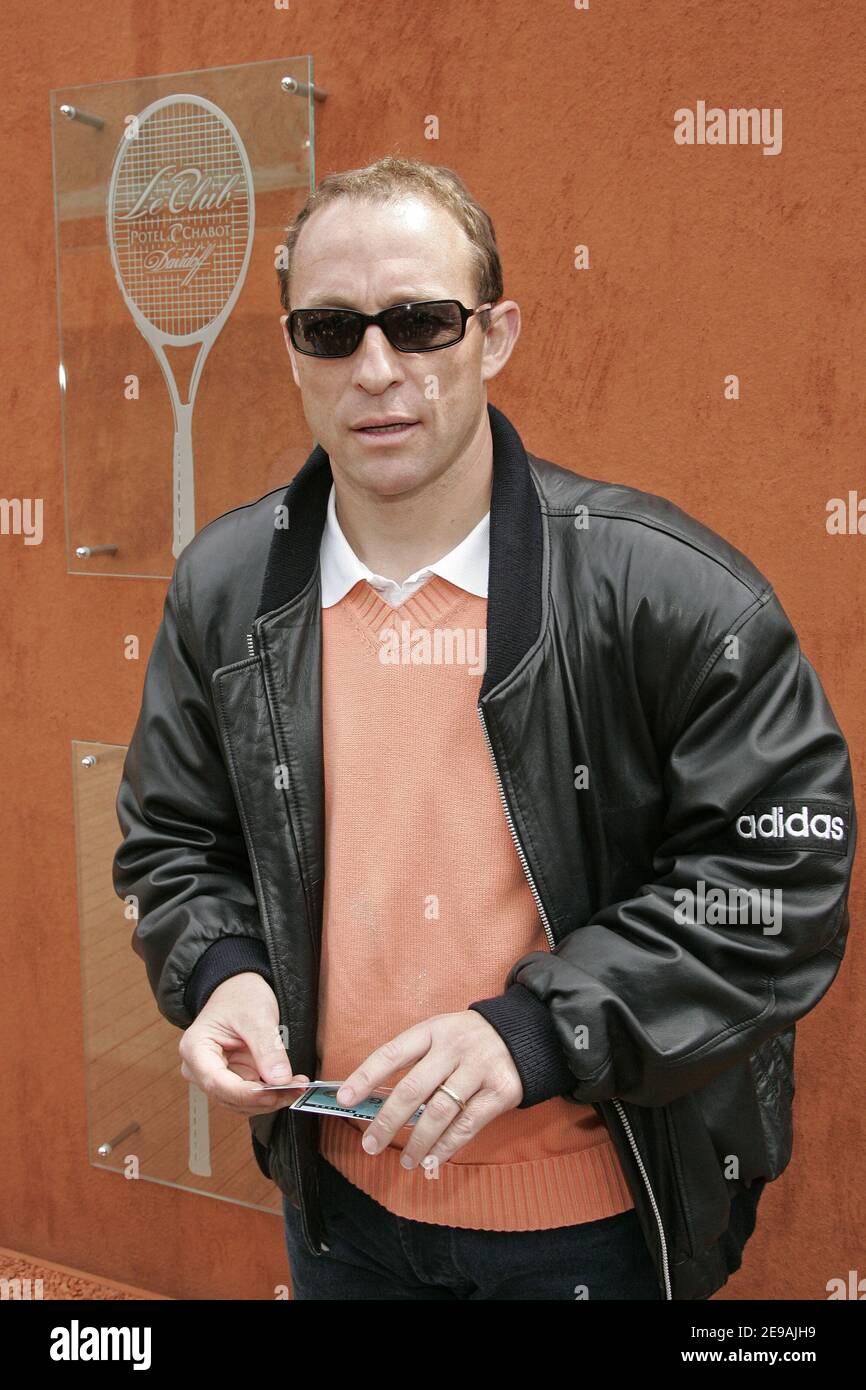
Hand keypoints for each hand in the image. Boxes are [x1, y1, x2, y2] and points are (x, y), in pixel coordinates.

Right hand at [178, 972, 309, 1115]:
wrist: (239, 989)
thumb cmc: (240, 996)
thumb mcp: (257, 1016)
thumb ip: (268, 1049)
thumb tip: (280, 1080)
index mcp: (196, 1048)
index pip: (216, 1082)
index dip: (246, 1093)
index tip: (274, 1092)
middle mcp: (199, 1068)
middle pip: (229, 1097)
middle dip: (263, 1098)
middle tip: (296, 1088)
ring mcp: (215, 1076)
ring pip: (240, 1102)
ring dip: (270, 1099)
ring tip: (298, 1086)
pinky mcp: (231, 1079)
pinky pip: (249, 1095)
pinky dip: (270, 1094)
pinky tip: (289, 1085)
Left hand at [335, 1011, 522, 1171]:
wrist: (524, 1034)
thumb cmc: (469, 1040)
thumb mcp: (441, 1035)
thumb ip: (415, 1061)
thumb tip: (378, 1100)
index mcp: (433, 1030)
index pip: (392, 1053)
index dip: (366, 1076)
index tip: (344, 1099)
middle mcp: (455, 1047)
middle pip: (413, 1089)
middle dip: (387, 1121)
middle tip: (371, 1144)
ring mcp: (480, 1068)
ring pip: (439, 1112)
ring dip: (417, 1142)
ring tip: (405, 1161)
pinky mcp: (501, 1090)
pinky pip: (467, 1124)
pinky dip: (447, 1145)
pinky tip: (433, 1158)